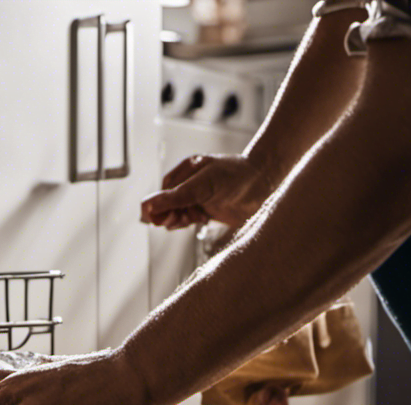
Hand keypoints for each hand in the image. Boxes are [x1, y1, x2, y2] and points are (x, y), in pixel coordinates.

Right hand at [141, 154, 275, 230]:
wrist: (267, 182)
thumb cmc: (238, 176)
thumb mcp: (202, 185)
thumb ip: (174, 197)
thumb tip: (147, 206)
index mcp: (185, 171)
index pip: (159, 194)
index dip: (159, 208)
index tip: (165, 217)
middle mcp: (188, 184)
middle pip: (164, 207)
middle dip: (170, 215)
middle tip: (184, 217)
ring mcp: (197, 197)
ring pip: (175, 215)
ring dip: (180, 220)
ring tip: (195, 218)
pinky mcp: (206, 210)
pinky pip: (187, 220)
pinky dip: (189, 223)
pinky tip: (201, 220)